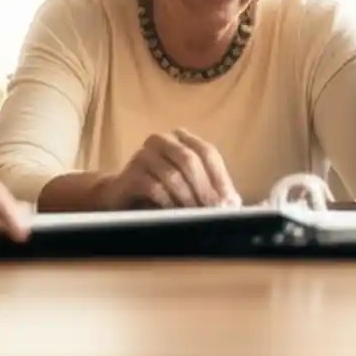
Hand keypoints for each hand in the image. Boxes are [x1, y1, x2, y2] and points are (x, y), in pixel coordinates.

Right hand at [102, 129, 240, 208]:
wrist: (122, 198)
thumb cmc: (163, 192)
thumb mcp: (190, 188)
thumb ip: (210, 189)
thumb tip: (232, 203)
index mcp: (181, 138)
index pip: (207, 152)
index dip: (220, 177)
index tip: (229, 201)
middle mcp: (162, 140)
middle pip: (190, 160)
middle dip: (204, 189)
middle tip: (213, 211)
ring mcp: (144, 155)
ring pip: (173, 175)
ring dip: (188, 199)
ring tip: (196, 216)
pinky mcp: (130, 174)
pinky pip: (154, 188)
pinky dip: (168, 203)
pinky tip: (174, 215)